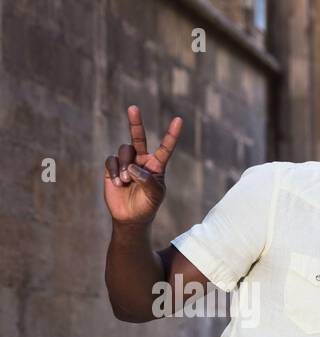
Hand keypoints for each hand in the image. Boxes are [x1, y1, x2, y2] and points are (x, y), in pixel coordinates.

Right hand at [103, 105, 182, 225]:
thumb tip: (132, 167)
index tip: (179, 120)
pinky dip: (114, 171)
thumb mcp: (154, 195)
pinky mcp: (112, 166)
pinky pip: (111, 160)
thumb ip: (147, 181)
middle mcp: (141, 160)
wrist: (130, 216)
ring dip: (124, 166)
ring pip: (124, 151)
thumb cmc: (147, 205)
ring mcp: (126, 162)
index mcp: (157, 165)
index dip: (171, 135)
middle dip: (135, 122)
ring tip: (125, 182)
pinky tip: (118, 183)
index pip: (165, 147)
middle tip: (133, 108)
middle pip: (138, 136)